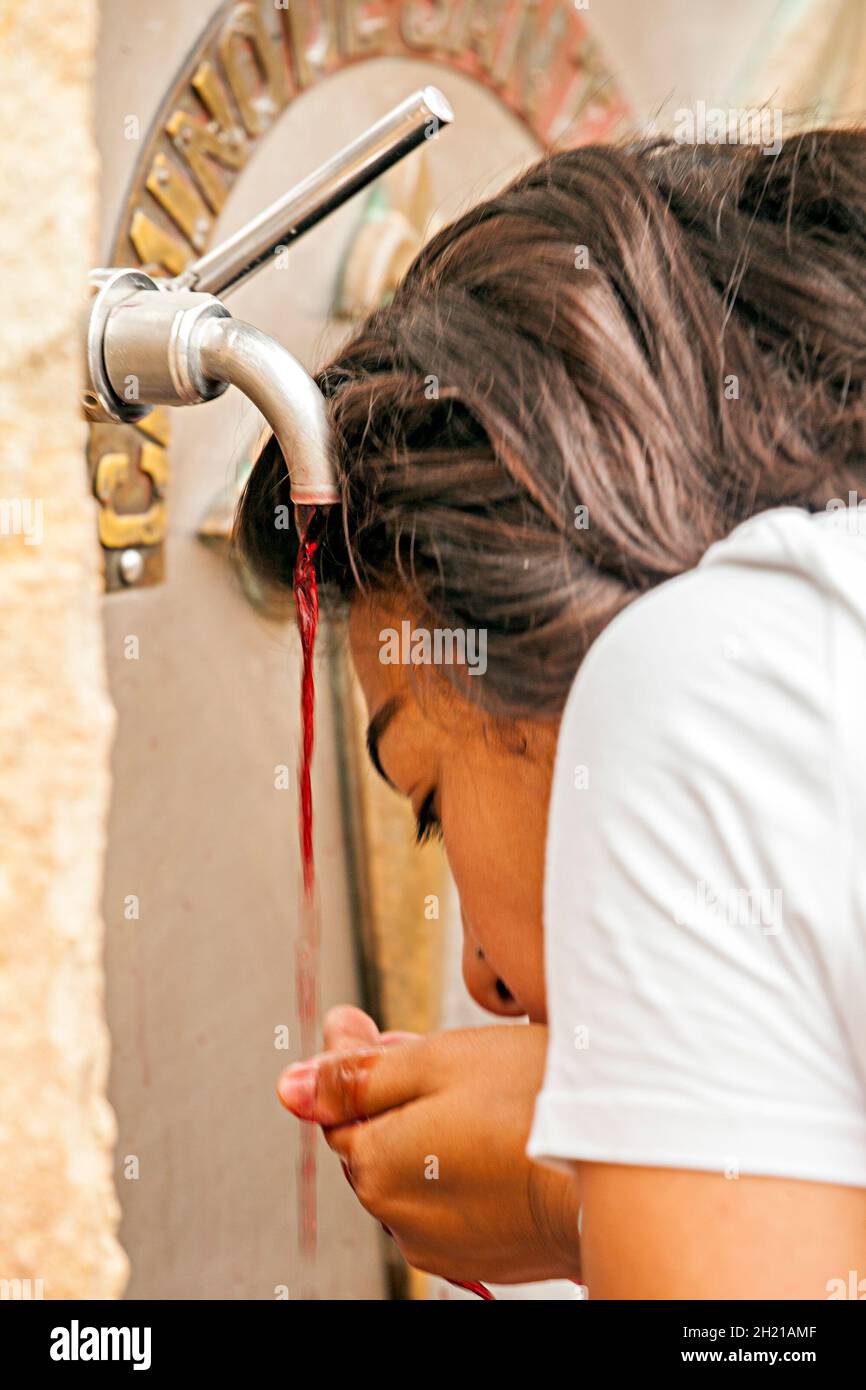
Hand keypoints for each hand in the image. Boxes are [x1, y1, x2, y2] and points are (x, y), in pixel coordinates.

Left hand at [277, 1008, 581, 1284]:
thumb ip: (355, 1075)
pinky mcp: (487, 1254)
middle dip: (398, 1095)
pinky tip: (508, 1133)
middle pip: (378, 1139)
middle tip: (446, 1055)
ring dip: (435, 1129)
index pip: (337, 1111)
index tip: (375, 1026)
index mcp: (376, 1165)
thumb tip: (290, 1085)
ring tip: (488, 1091)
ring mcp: (445, 1243)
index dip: (355, 1063)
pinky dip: (469, 1164)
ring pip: (419, 1167)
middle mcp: (399, 1216)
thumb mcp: (435, 1062)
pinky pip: (457, 1198)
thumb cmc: (535, 1109)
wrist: (625, 1176)